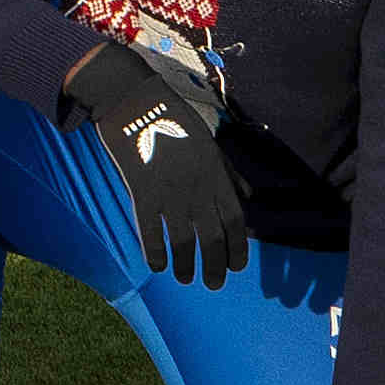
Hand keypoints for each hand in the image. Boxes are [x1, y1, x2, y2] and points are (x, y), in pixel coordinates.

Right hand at [65, 42, 248, 286]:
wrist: (134, 100)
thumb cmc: (172, 118)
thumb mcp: (210, 140)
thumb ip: (230, 171)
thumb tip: (250, 196)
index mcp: (215, 173)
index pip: (234, 219)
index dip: (237, 247)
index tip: (236, 266)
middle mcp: (197, 186)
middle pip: (212, 235)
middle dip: (216, 265)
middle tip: (213, 284)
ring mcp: (169, 189)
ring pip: (183, 239)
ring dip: (186, 264)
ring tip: (186, 279)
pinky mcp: (141, 190)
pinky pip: (150, 229)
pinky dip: (155, 251)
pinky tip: (157, 266)